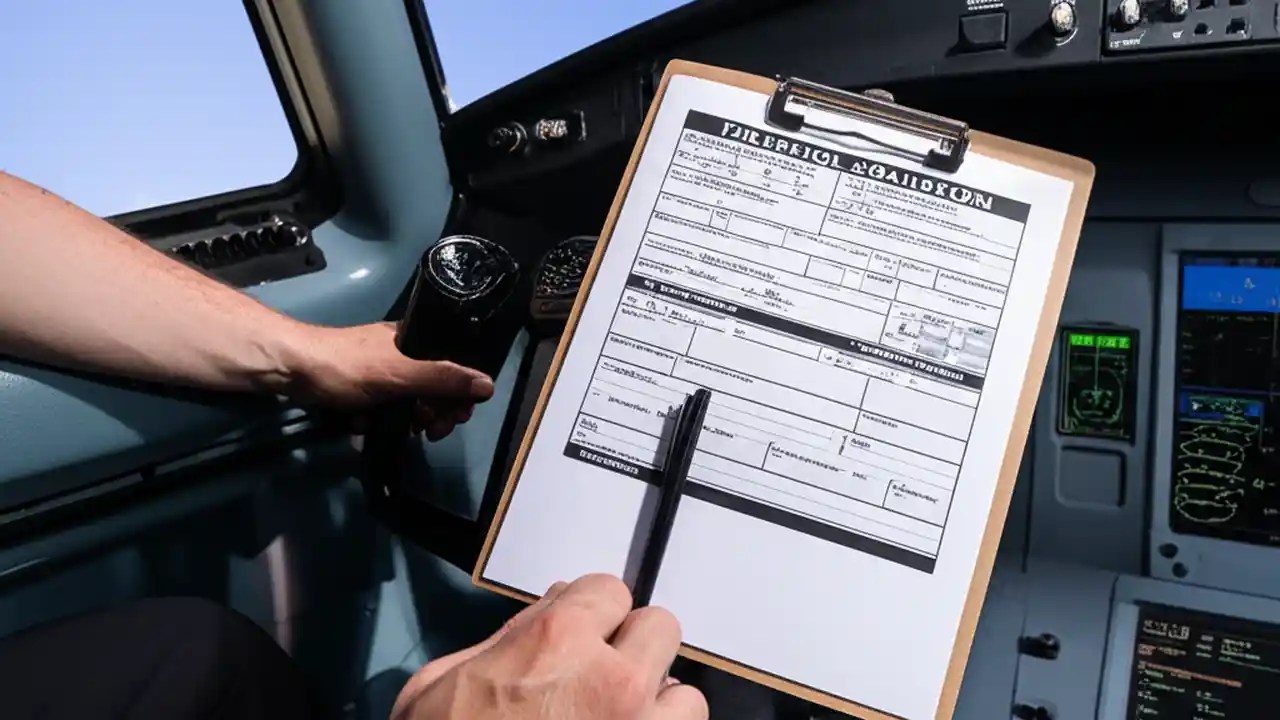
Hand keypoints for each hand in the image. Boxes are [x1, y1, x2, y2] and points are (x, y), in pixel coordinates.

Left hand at [283, 322, 494, 439]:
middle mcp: (402, 352)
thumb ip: (442, 379)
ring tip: (397, 429)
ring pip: (407, 400)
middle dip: (433, 412)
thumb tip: (488, 385)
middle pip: (433, 387)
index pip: (454, 368)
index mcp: (416, 341)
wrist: (289, 369)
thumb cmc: (347, 367)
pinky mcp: (359, 387)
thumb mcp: (399, 374)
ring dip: (404, 418)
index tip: (453, 419)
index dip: (459, 395)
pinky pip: (380, 406)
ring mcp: (380, 370)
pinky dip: (376, 418)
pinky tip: (364, 426)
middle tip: (427, 432)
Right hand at [390, 574, 707, 719]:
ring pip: (683, 694)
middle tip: (600, 678)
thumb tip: (552, 607)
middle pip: (659, 628)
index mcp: (558, 642)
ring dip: (655, 704)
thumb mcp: (439, 683)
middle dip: (631, 648)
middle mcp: (615, 679)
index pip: (611, 591)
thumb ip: (504, 638)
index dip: (593, 614)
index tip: (580, 637)